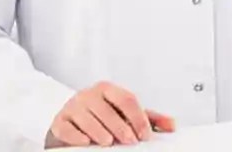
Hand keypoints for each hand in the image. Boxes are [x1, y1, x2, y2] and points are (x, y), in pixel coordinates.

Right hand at [49, 82, 176, 146]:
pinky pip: (67, 127)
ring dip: (100, 131)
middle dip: (120, 127)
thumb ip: (148, 118)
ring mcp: (73, 107)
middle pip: (108, 109)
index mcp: (108, 89)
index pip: (126, 99)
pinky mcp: (60, 121)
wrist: (69, 120)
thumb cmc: (101, 116)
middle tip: (130, 141)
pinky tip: (86, 142)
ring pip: (87, 118)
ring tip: (108, 142)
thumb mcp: (124, 114)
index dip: (138, 117)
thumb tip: (172, 125)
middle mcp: (89, 95)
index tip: (145, 134)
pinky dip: (77, 135)